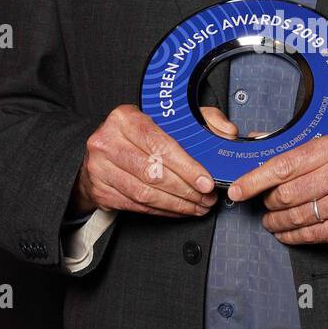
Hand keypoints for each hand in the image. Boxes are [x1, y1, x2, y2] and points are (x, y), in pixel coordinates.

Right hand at [67, 103, 227, 218]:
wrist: (102, 148)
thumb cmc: (139, 133)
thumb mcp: (169, 117)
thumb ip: (202, 119)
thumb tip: (227, 132)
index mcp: (124, 118)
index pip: (160, 145)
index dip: (186, 167)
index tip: (205, 181)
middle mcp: (107, 142)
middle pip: (153, 172)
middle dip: (186, 190)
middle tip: (206, 198)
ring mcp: (100, 169)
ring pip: (145, 193)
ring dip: (176, 204)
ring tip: (197, 206)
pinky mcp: (100, 191)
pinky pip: (137, 206)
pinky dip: (162, 211)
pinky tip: (178, 210)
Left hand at [226, 132, 327, 247]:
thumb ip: (305, 148)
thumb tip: (263, 146)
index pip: (284, 165)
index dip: (255, 180)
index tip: (238, 188)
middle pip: (286, 193)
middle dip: (266, 201)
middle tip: (260, 203)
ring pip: (296, 216)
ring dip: (276, 221)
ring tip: (270, 220)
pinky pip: (312, 235)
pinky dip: (292, 236)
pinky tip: (285, 233)